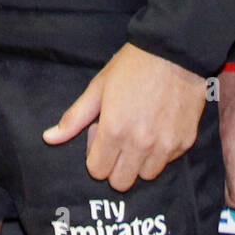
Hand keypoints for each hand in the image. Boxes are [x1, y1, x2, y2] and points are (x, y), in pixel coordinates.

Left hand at [42, 42, 207, 191]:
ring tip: (139, 133)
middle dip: (114, 165)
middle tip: (119, 138)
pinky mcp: (185, 143)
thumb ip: (74, 118)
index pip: (97, 171)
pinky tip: (157, 128)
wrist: (174, 52)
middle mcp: (141, 144)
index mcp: (114, 131)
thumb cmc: (131, 67)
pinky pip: (167, 162)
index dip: (95, 155)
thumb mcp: (97, 88)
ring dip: (139, 161)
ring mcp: (166, 146)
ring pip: (146, 175)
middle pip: (121, 182)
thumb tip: (48, 138)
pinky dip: (160, 152)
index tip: (101, 134)